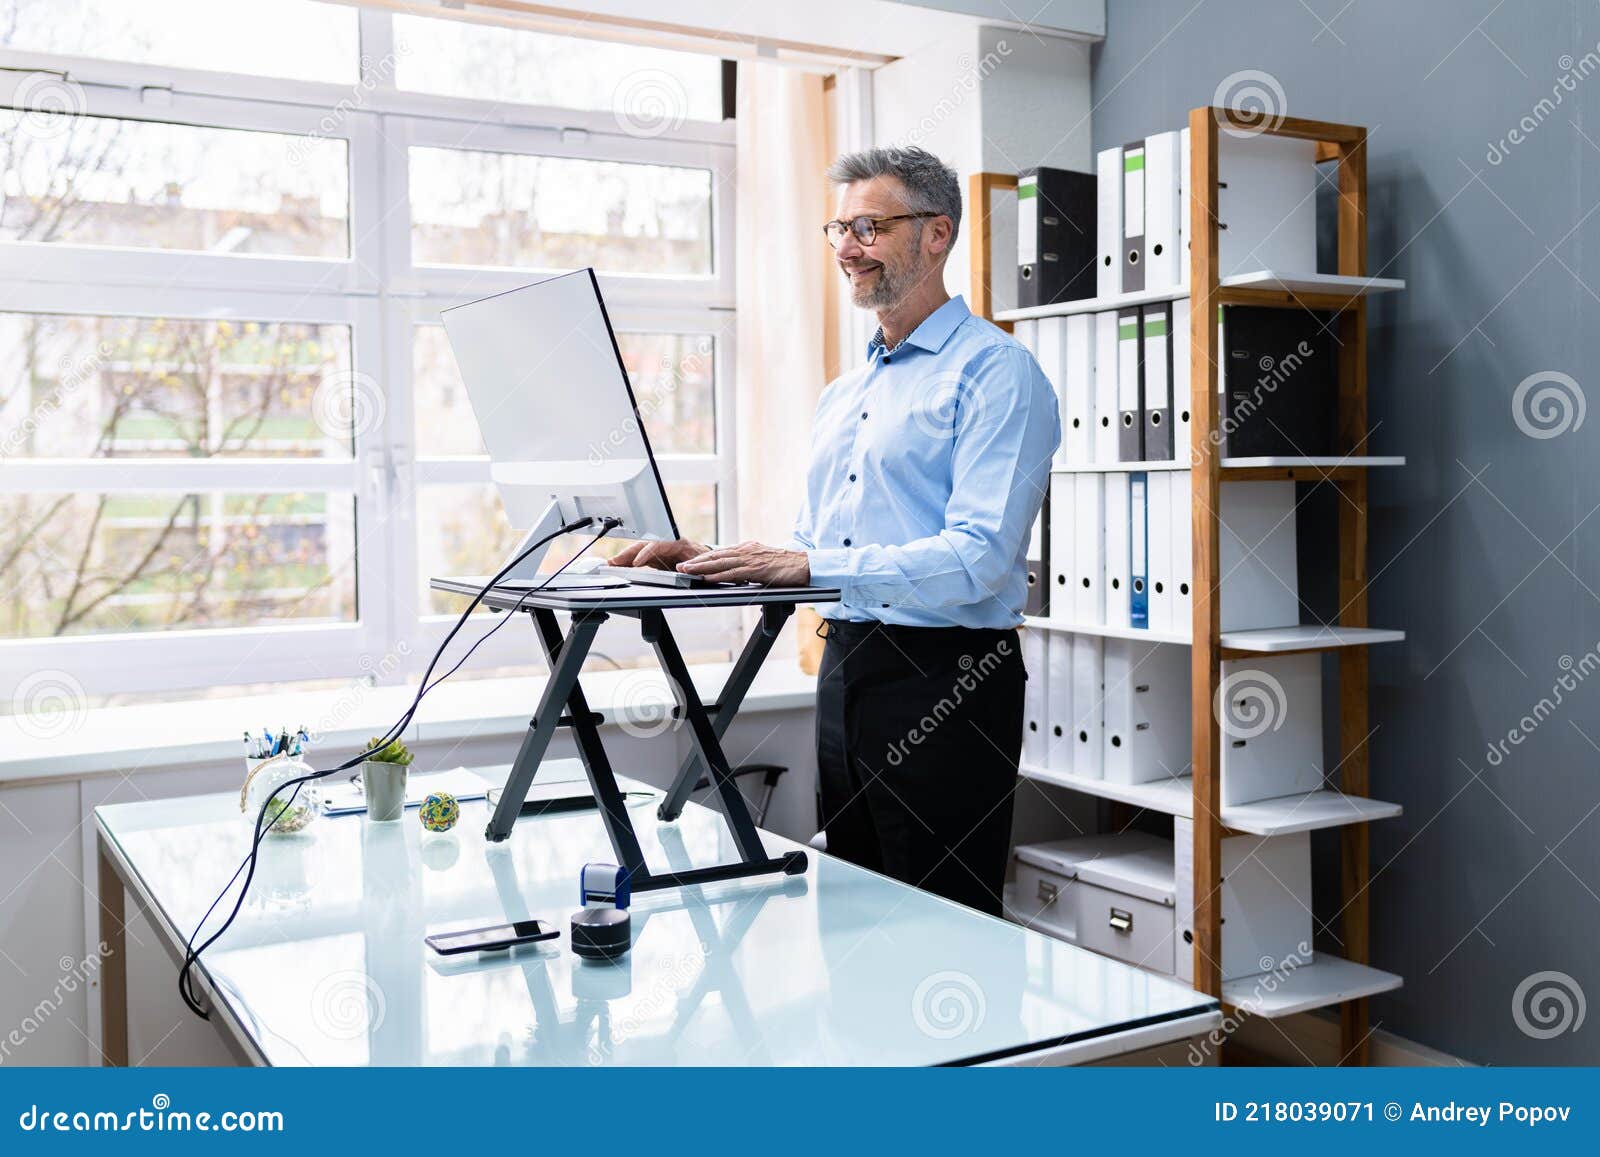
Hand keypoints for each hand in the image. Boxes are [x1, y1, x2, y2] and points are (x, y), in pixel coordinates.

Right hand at [609, 538, 707, 569]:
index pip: (657, 545)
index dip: (645, 553)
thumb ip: (690, 565)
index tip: (636, 562)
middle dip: (627, 553)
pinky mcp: (654, 557)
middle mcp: (664, 544)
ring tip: (610, 564)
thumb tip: (680, 568)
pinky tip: (617, 566)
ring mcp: (658, 550)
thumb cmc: (701, 559)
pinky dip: (628, 562)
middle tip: (614, 562)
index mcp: (676, 543)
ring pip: (638, 551)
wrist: (703, 559)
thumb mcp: (699, 562)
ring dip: (624, 558)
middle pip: (642, 546)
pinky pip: (639, 558)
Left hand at [677, 541, 809, 585]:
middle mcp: (746, 551)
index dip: (703, 558)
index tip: (690, 562)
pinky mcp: (757, 569)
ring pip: (721, 563)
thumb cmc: (787, 565)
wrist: (804, 565)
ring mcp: (751, 559)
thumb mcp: (764, 561)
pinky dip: (718, 576)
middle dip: (697, 561)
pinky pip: (734, 573)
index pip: (721, 553)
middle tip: (681, 566)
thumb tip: (738, 573)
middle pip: (716, 555)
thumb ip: (750, 565)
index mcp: (747, 548)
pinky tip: (708, 578)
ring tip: (688, 571)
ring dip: (702, 568)